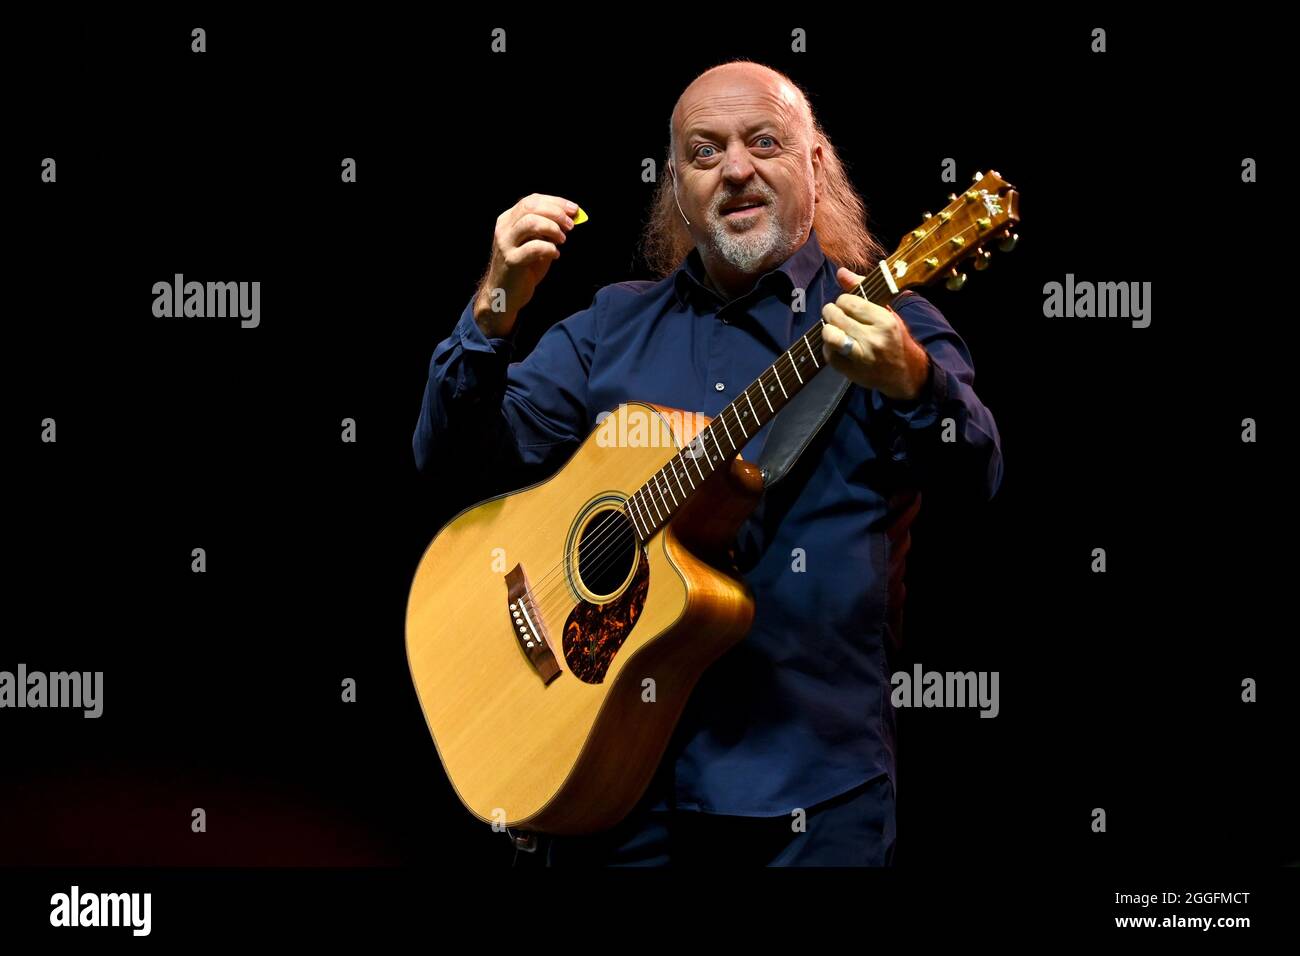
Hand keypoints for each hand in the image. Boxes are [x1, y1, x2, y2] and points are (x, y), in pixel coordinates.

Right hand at [473, 193, 578, 337]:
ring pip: (530, 223)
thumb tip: (571, 218)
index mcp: (508, 220)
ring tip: (562, 239)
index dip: (555, 202)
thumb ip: (548, 230)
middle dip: (556, 212)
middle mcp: (504, 229)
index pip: (532, 200)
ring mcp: (506, 244)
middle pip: (530, 207)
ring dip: (552, 228)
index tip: (574, 209)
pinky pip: (534, 248)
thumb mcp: (535, 243)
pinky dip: (549, 248)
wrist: (504, 294)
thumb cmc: (523, 268)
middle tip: (571, 225)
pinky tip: (555, 255)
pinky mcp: (512, 261)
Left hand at [820, 266, 929, 399]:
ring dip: (827, 329)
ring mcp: (861, 357)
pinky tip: (837, 344)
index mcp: (884, 321)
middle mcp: (873, 339)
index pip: (849, 302)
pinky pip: (828, 353)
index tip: (846, 304)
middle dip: (831, 312)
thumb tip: (841, 272)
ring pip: (829, 335)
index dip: (842, 301)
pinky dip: (828, 346)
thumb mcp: (885, 311)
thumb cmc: (893, 337)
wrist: (904, 372)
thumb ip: (862, 289)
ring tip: (832, 327)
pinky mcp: (850, 371)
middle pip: (836, 317)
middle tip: (834, 314)